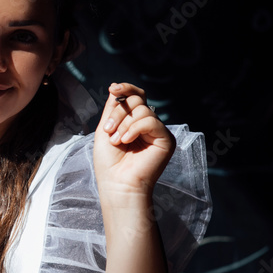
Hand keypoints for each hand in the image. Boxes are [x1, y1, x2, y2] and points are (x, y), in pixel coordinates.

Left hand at [94, 82, 174, 199]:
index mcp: (135, 122)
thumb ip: (113, 108)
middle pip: (137, 101)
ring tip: (117, 141)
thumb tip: (116, 87)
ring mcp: (158, 132)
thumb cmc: (109, 163)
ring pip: (142, 110)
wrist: (116, 184)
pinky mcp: (166, 140)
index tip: (113, 89)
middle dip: (118, 113)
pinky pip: (151, 121)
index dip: (126, 88)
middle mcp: (148, 125)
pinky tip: (126, 141)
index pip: (136, 96)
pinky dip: (135, 129)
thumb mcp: (106, 129)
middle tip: (109, 131)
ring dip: (124, 124)